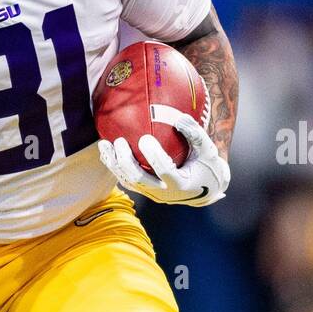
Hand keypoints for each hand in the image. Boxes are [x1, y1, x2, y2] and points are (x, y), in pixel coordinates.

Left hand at [98, 113, 229, 207]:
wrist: (206, 190)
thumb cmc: (207, 166)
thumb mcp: (208, 150)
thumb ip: (195, 133)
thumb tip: (179, 117)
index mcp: (180, 184)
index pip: (164, 171)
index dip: (153, 156)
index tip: (144, 139)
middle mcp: (163, 193)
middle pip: (138, 179)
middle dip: (125, 161)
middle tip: (119, 141)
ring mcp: (152, 194)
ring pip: (128, 181)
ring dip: (114, 164)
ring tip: (103, 144)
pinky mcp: (145, 192)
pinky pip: (126, 180)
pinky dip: (115, 166)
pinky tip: (106, 151)